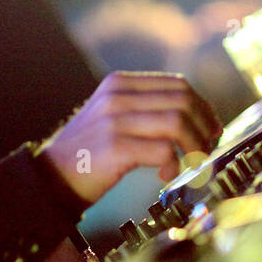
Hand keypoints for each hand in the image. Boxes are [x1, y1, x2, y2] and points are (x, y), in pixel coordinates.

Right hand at [40, 71, 221, 205]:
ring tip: (190, 165)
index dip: (203, 108)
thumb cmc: (87, 154)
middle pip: (183, 100)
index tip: (211, 130)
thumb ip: (143, 110)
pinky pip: (164, 150)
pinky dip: (174, 165)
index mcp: (119, 84)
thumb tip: (194, 120)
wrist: (50, 177)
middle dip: (204, 127)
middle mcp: (117, 96)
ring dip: (194, 147)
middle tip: (206, 150)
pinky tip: (165, 175)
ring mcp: (115, 120)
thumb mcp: (111, 117)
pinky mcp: (115, 146)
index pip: (177, 85)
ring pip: (178, 123)